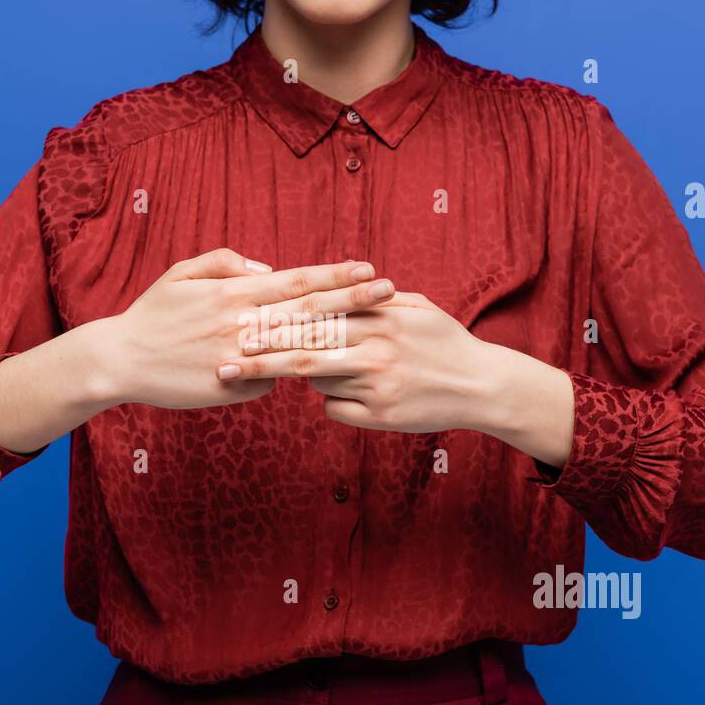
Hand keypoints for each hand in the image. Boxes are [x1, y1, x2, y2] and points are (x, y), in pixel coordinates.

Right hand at [98, 248, 395, 410]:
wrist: (119, 361)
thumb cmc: (153, 315)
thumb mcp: (181, 274)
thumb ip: (224, 263)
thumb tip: (266, 271)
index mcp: (233, 292)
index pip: (296, 280)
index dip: (334, 274)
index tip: (367, 266)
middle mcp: (242, 322)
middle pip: (308, 310)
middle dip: (353, 298)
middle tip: (390, 290)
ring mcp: (240, 356)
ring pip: (298, 347)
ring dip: (339, 337)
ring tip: (376, 330)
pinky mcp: (232, 387)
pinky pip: (269, 381)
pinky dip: (281, 375)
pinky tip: (301, 378)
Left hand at [213, 290, 496, 431]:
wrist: (481, 386)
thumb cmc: (444, 342)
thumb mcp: (416, 308)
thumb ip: (374, 299)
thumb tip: (334, 287)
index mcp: (380, 317)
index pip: (317, 316)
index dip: (276, 321)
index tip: (240, 323)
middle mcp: (375, 350)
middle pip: (305, 353)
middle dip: (261, 357)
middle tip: (223, 362)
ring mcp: (377, 386)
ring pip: (318, 382)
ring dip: (303, 375)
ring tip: (286, 371)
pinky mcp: (380, 417)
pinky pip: (336, 409)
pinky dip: (332, 401)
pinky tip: (354, 395)